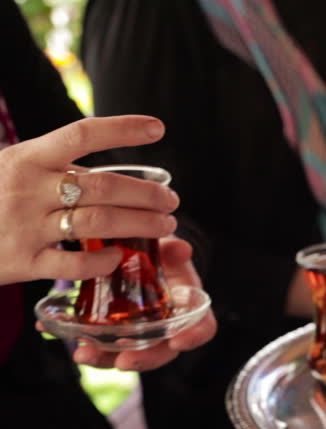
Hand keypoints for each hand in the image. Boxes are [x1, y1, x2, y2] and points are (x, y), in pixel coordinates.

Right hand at [0, 116, 178, 284]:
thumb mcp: (11, 167)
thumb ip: (53, 164)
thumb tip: (109, 165)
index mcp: (27, 157)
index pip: (81, 133)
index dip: (123, 128)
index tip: (159, 128)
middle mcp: (27, 188)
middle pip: (104, 185)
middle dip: (148, 194)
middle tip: (172, 201)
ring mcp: (25, 226)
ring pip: (98, 223)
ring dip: (141, 223)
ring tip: (165, 224)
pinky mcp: (22, 262)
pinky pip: (74, 264)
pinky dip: (103, 261)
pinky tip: (120, 257)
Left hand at [62, 237, 217, 370]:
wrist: (135, 251)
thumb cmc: (159, 252)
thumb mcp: (168, 246)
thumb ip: (173, 249)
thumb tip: (181, 249)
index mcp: (186, 306)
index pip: (202, 327)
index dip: (193, 336)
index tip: (178, 341)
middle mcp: (166, 325)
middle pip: (162, 351)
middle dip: (142, 359)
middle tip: (121, 361)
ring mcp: (138, 332)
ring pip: (127, 355)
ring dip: (105, 359)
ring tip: (82, 353)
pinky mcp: (112, 332)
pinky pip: (99, 344)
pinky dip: (78, 339)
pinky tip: (53, 330)